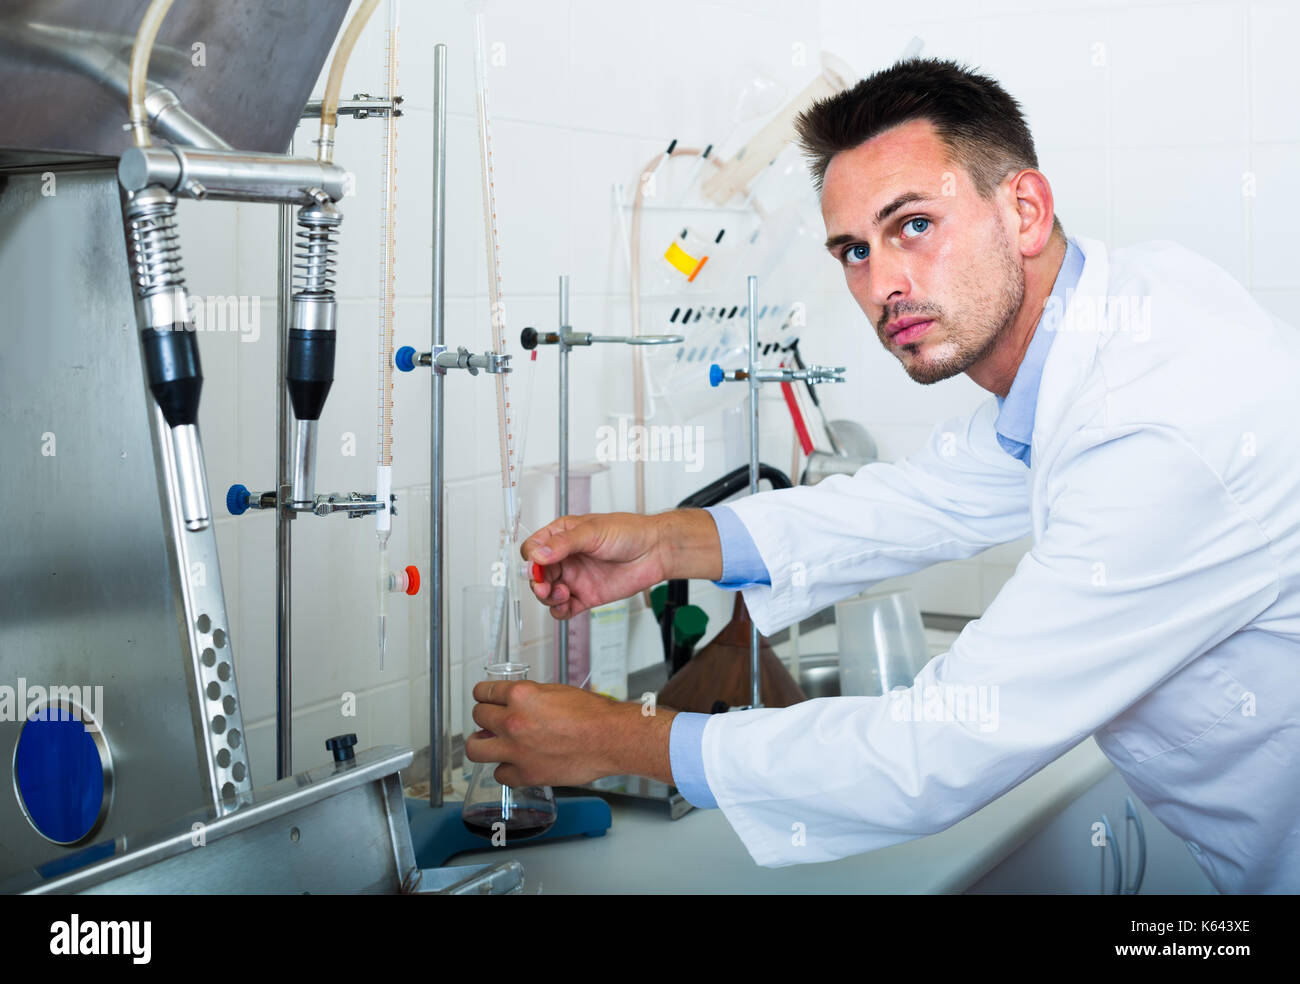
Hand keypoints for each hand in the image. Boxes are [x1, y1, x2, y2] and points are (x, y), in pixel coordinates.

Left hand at [466, 679, 675, 786]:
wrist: (609, 738)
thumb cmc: (593, 714)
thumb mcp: (557, 691)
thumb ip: (531, 697)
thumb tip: (518, 703)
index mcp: (520, 696)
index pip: (484, 692)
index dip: (484, 695)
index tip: (484, 698)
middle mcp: (513, 722)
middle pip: (477, 717)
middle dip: (483, 716)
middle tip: (489, 720)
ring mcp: (516, 750)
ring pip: (475, 748)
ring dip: (481, 743)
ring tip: (488, 744)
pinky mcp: (526, 774)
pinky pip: (500, 774)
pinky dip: (505, 770)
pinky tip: (513, 765)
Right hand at [521, 512, 665, 618]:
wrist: (655, 552)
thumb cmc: (629, 533)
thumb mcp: (593, 532)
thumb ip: (564, 543)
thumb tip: (540, 554)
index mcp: (563, 536)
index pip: (533, 549)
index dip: (531, 560)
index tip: (537, 567)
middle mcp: (566, 558)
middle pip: (537, 574)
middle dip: (537, 582)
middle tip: (545, 586)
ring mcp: (575, 578)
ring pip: (547, 593)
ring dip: (547, 597)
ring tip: (561, 594)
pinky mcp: (586, 596)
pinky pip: (564, 608)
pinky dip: (559, 610)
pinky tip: (566, 605)